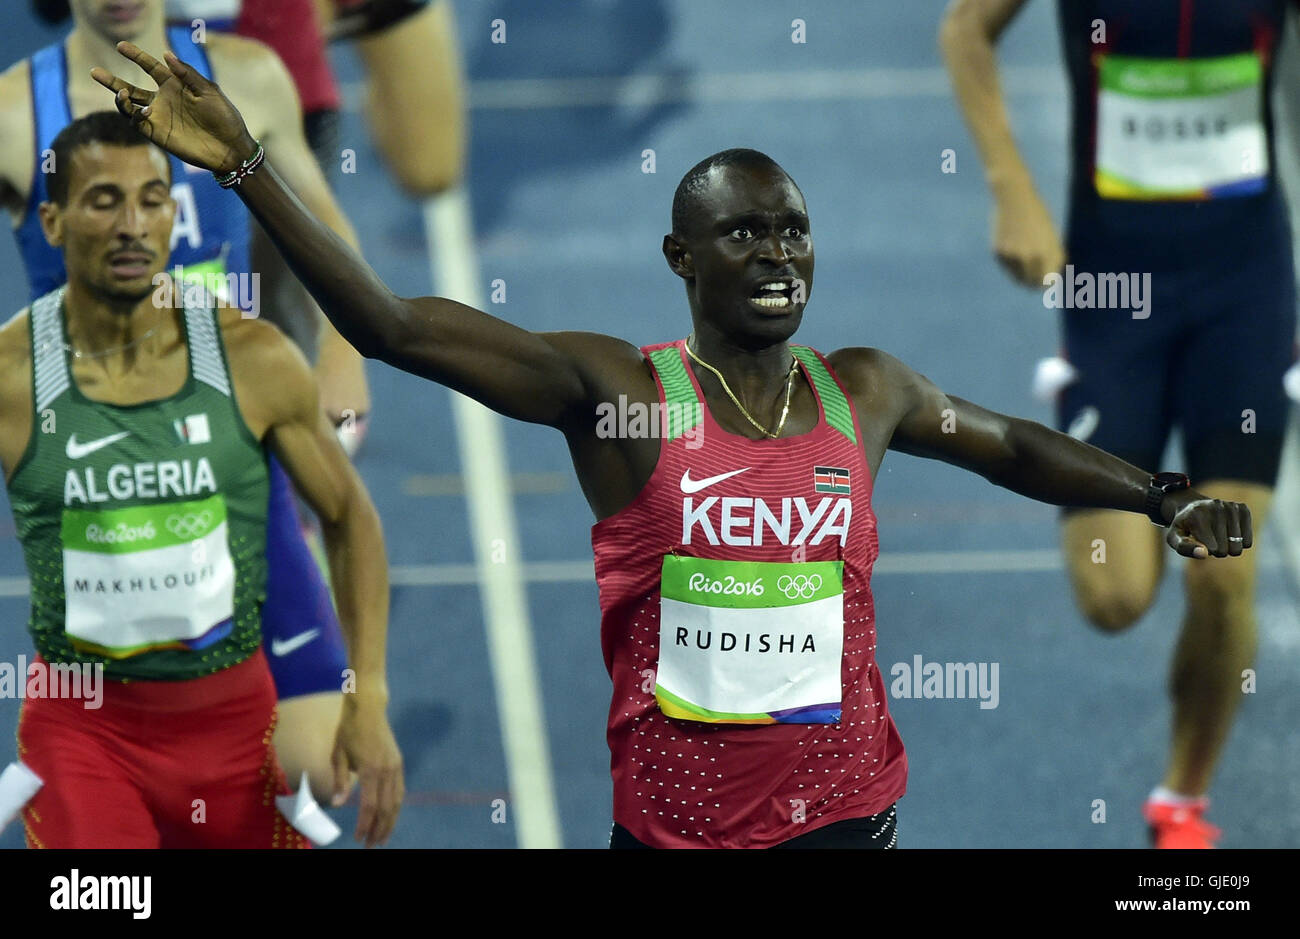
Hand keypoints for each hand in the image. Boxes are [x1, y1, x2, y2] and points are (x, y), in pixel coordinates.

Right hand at [89, 42, 256, 173]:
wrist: (230, 147)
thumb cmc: (224, 117)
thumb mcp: (209, 91)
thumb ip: (187, 74)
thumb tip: (166, 55)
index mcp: (175, 85)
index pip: (150, 67)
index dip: (135, 56)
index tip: (120, 45)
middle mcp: (163, 100)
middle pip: (131, 88)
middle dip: (112, 81)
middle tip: (94, 71)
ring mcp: (159, 117)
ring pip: (130, 106)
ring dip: (121, 98)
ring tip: (121, 92)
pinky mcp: (158, 134)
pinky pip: (137, 122)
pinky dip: (135, 114)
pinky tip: (143, 110)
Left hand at [330, 695, 404, 846]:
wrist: (369, 708)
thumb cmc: (348, 731)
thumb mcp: (338, 756)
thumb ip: (340, 781)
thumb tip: (338, 805)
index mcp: (371, 769)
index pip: (369, 806)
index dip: (364, 825)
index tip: (358, 839)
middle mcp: (387, 770)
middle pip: (387, 808)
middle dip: (380, 829)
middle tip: (372, 845)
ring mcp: (396, 766)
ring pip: (397, 801)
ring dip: (390, 821)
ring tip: (382, 836)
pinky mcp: (398, 763)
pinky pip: (400, 790)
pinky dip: (395, 807)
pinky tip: (389, 816)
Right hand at [991, 178, 1065, 287]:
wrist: (1014, 198)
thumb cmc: (1037, 216)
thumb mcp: (1051, 236)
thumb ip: (1052, 257)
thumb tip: (1049, 281)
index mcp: (1047, 253)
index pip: (1046, 282)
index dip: (1045, 283)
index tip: (1044, 283)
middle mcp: (1029, 257)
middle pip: (1030, 283)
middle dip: (1032, 283)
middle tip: (1032, 281)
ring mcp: (1012, 255)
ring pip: (1016, 275)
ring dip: (1019, 269)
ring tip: (1020, 248)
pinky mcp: (998, 252)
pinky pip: (1006, 264)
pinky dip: (1009, 259)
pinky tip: (1010, 241)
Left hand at [1162, 493, 1252, 558]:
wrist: (1193, 507)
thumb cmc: (1184, 527)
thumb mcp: (1174, 538)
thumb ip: (1184, 547)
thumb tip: (1204, 554)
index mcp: (1197, 514)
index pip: (1212, 549)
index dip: (1204, 551)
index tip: (1197, 540)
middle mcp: (1216, 507)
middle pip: (1226, 549)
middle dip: (1216, 550)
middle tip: (1207, 538)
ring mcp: (1231, 507)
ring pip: (1239, 546)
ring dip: (1228, 547)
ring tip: (1217, 536)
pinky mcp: (1243, 509)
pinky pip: (1248, 542)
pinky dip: (1239, 543)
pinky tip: (1229, 533)